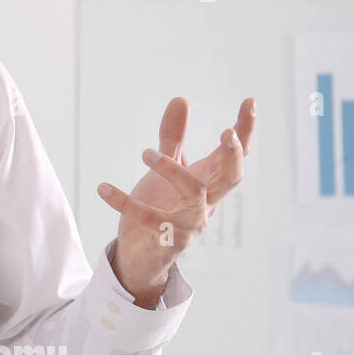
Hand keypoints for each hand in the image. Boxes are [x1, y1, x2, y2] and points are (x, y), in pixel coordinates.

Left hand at [97, 97, 256, 306]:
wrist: (142, 256)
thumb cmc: (160, 207)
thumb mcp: (165, 168)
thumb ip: (173, 138)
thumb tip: (181, 98)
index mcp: (208, 183)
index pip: (235, 155)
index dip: (245, 130)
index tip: (250, 100)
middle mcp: (207, 203)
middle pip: (232, 177)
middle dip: (233, 155)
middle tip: (227, 131)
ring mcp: (191, 223)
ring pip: (194, 194)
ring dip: (171, 170)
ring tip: (144, 152)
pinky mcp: (169, 241)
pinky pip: (150, 219)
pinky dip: (126, 202)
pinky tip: (103, 188)